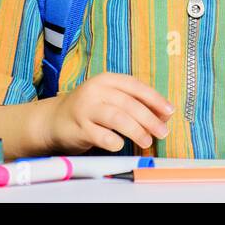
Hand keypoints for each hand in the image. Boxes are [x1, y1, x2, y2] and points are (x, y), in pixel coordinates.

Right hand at [42, 72, 173, 153]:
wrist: (54, 120)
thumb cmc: (90, 109)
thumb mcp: (110, 99)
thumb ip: (134, 103)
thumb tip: (164, 114)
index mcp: (107, 80)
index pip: (135, 86)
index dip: (155, 99)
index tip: (169, 111)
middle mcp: (96, 91)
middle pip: (129, 104)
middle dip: (150, 119)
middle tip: (162, 132)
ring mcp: (86, 109)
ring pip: (118, 118)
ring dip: (136, 131)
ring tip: (146, 141)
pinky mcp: (79, 127)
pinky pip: (102, 136)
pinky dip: (115, 142)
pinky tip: (120, 144)